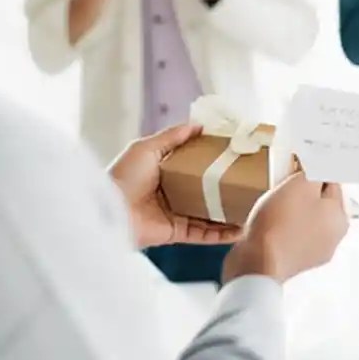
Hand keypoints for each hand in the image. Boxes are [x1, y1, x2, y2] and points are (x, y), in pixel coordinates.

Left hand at [108, 124, 241, 249]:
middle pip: (206, 190)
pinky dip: (222, 234)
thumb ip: (173, 136)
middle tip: (251, 183)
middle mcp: (172, 192)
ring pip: (210, 214)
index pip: (196, 165)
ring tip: (252, 208)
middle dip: (227, 188)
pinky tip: (240, 230)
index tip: (237, 156)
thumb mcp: (146, 147)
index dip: (215, 161)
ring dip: (230, 213)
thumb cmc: (123, 176)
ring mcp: (175, 213)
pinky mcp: (176, 232)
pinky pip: (203, 234)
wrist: (107, 211)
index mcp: (164, 171)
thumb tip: (198, 125)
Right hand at [223, 173, 348, 282]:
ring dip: (291, 208)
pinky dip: (282, 226)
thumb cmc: (280, 223)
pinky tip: (268, 222)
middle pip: (319, 201)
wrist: (257, 264)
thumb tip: (320, 167)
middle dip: (301, 191)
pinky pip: (291, 234)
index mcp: (339, 217)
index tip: (297, 167)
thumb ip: (315, 172)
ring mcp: (314, 251)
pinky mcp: (295, 260)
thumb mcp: (300, 184)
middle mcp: (333, 237)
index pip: (332, 182)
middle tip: (283, 185)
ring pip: (304, 218)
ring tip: (272, 204)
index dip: (313, 170)